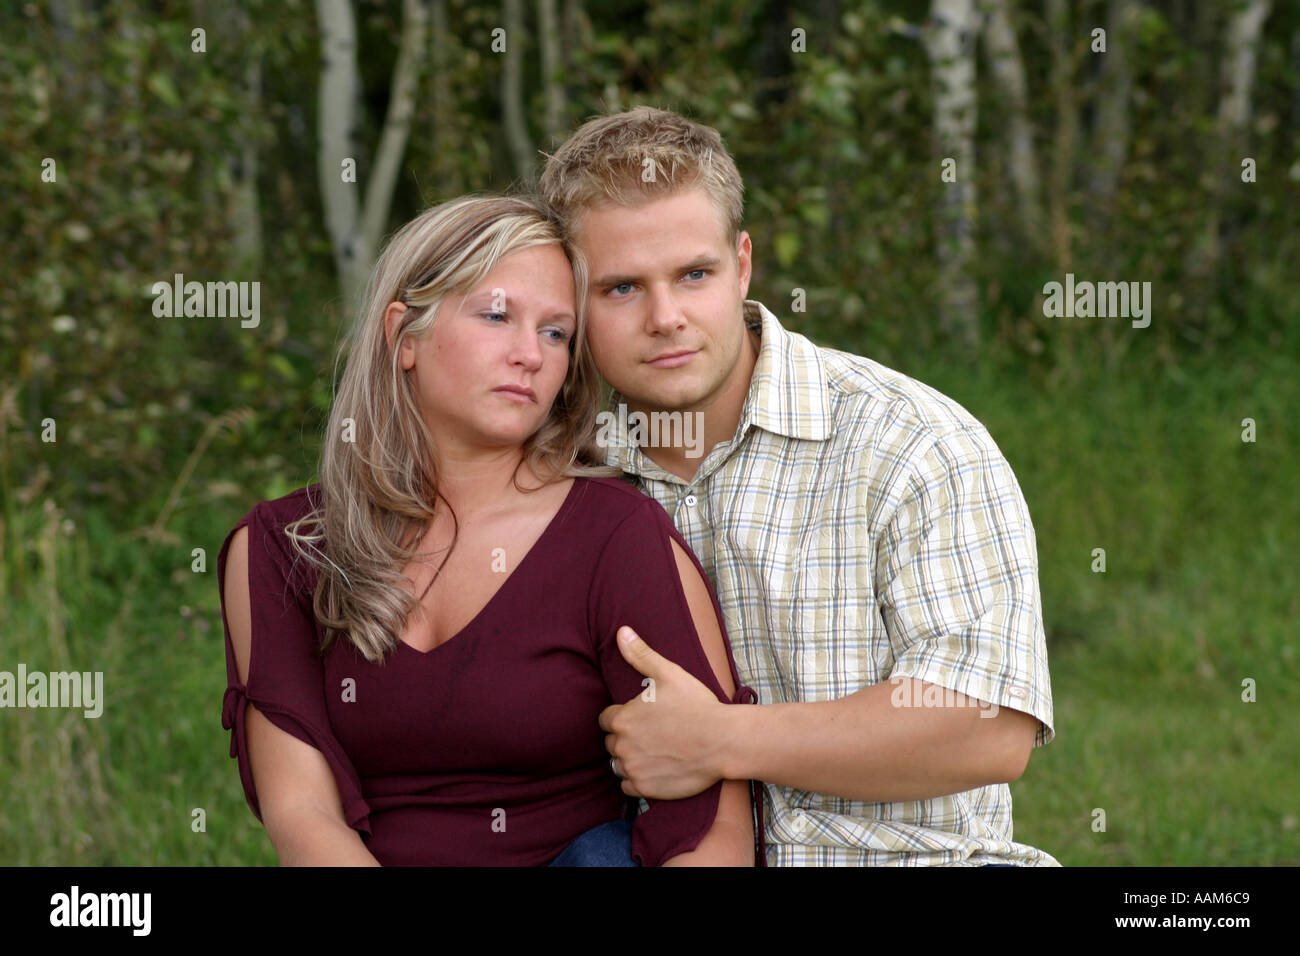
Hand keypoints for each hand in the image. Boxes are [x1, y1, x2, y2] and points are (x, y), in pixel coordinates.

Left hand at [598, 626, 729, 799]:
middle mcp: (622, 746)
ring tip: (652, 751)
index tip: (640, 717)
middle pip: (611, 743)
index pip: (605, 719)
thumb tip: (621, 632)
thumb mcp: (668, 673)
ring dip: (629, 759)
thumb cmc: (696, 705)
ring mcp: (633, 769)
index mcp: (623, 719)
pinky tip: (655, 769)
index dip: (621, 716)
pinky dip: (637, 780)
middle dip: (625, 738)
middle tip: (650, 734)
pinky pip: (628, 786)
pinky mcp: (646, 789)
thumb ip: (640, 654)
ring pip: (618, 765)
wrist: (723, 741)